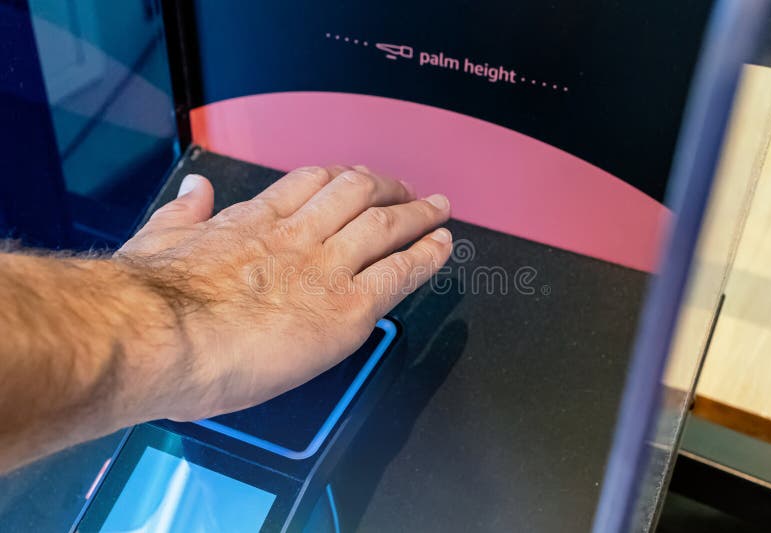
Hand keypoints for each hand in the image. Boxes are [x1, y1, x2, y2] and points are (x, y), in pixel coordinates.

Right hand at [116, 166, 450, 421]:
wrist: (162, 336)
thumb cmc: (152, 301)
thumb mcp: (157, 239)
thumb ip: (182, 213)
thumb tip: (196, 188)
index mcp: (254, 222)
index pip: (310, 183)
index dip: (341, 177)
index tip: (355, 178)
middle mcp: (298, 236)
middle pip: (357, 193)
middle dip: (387, 187)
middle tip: (407, 190)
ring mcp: (327, 268)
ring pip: (385, 225)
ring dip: (418, 214)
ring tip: (439, 209)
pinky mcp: (347, 308)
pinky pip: (401, 272)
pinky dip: (427, 256)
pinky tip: (443, 246)